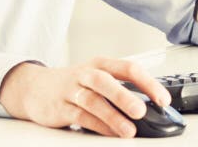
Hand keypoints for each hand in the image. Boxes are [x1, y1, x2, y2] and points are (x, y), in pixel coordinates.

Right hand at [0, 57, 169, 138]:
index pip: (128, 68)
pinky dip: (98, 126)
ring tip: (129, 131)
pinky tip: (111, 133)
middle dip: (125, 97)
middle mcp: (87, 74)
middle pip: (106, 81)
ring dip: (113, 116)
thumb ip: (119, 89)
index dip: (147, 83)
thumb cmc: (74, 84)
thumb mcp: (96, 78)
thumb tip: (150, 106)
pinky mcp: (60, 107)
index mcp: (101, 64)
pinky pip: (81, 117)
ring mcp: (72, 90)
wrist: (34, 88)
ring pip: (93, 101)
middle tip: (142, 111)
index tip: (163, 99)